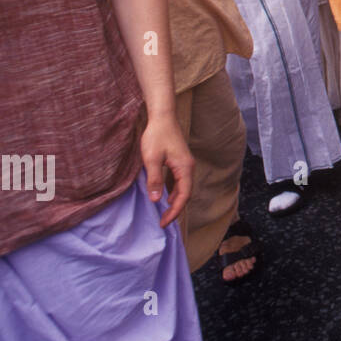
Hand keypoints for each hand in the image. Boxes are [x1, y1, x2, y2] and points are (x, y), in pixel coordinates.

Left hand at [140, 112, 192, 226]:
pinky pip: (179, 181)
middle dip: (175, 209)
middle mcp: (188, 167)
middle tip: (163, 222)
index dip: (174, 211)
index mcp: (184, 168)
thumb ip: (154, 180)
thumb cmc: (156, 136)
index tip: (164, 223)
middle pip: (186, 194)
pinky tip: (165, 196)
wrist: (162, 117)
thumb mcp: (151, 159)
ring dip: (175, 201)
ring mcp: (185, 164)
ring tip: (164, 213)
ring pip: (183, 188)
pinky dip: (174, 192)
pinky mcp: (180, 161)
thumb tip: (156, 200)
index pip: (183, 196)